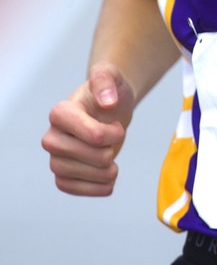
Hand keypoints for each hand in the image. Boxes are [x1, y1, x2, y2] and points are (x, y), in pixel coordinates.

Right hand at [41, 63, 134, 196]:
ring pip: (71, 174)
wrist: (111, 107)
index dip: (110, 135)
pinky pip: (68, 187)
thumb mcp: (112, 75)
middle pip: (81, 155)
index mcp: (61, 112)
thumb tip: (108, 102)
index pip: (88, 133)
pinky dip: (92, 189)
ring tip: (114, 165)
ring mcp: (55, 155)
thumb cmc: (110, 91)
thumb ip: (106, 80)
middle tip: (114, 144)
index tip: (117, 127)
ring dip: (101, 174)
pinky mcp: (61, 173)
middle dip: (106, 153)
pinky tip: (108, 182)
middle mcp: (52, 135)